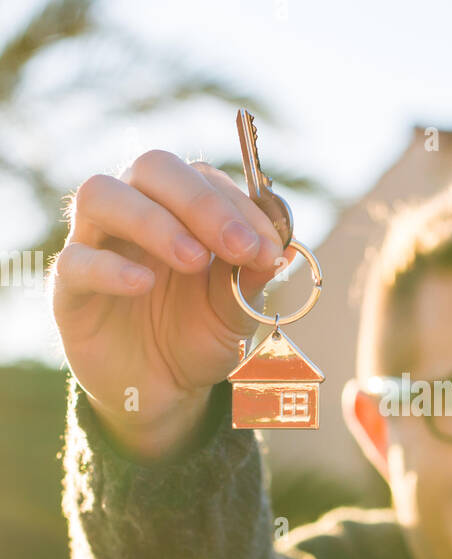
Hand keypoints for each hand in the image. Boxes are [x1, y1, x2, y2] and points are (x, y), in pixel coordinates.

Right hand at [51, 150, 291, 457]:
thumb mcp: (236, 312)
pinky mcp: (68, 286)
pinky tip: (143, 285)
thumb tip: (276, 250)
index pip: (204, 178)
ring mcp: (96, 242)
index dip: (240, 207)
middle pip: (152, 167)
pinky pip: (75, 260)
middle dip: (200, 203)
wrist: (163, 391)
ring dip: (153, 221)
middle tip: (237, 247)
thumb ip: (250, 279)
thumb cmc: (198, 335)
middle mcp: (135, 210)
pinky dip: (110, 267)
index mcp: (180, 207)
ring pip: (101, 194)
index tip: (269, 248)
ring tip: (193, 262)